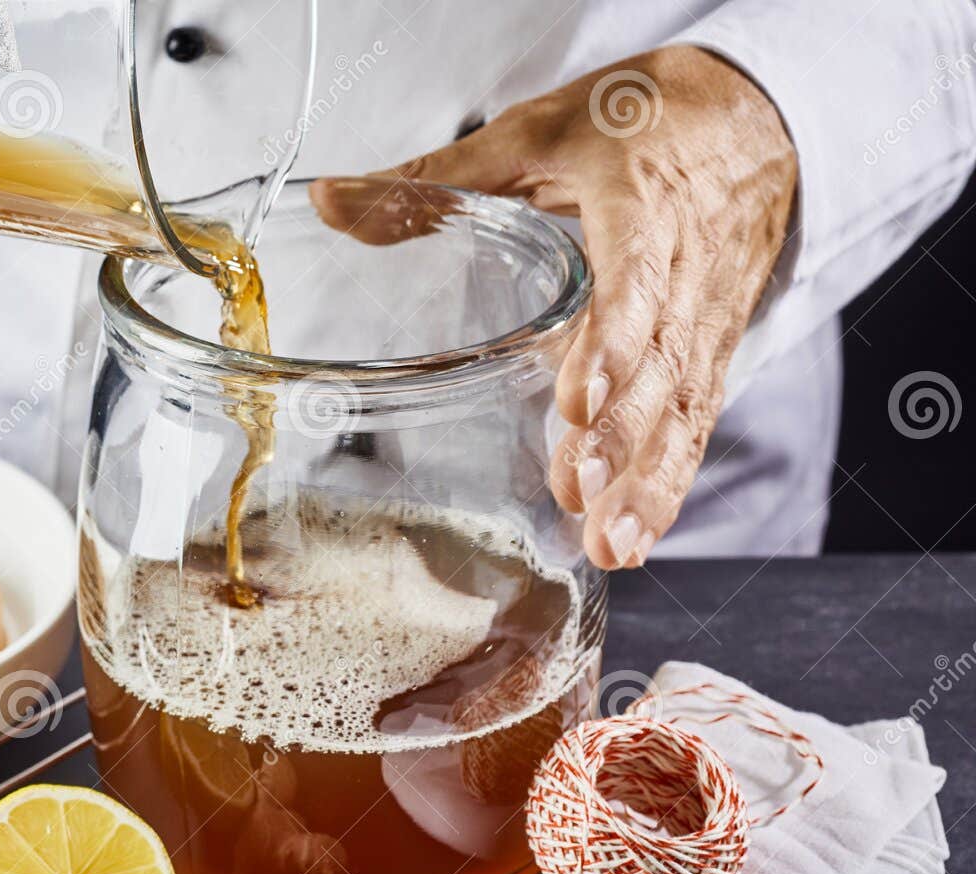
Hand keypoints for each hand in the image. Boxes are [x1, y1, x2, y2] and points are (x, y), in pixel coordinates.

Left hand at [311, 46, 796, 568]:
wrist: (757, 117)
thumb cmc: (639, 124)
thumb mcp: (536, 132)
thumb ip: (435, 179)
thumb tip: (328, 200)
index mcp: (643, 203)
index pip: (635, 280)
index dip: (612, 341)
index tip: (577, 401)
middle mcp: (686, 269)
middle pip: (661, 362)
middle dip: (622, 437)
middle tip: (577, 494)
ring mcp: (706, 317)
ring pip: (686, 405)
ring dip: (649, 480)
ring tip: (610, 544)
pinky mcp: (714, 351)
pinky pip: (699, 422)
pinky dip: (671, 484)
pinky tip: (636, 539)